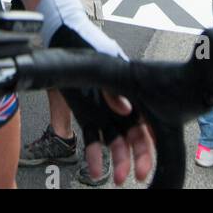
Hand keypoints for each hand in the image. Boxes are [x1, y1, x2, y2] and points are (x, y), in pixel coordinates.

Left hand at [39, 0, 153, 184]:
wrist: (60, 36)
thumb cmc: (88, 42)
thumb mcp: (103, 61)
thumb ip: (113, 88)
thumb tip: (125, 109)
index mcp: (130, 90)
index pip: (146, 119)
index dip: (150, 140)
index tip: (152, 157)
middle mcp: (119, 104)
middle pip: (133, 136)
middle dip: (137, 156)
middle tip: (136, 173)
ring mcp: (102, 111)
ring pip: (115, 142)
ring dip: (117, 160)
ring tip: (116, 176)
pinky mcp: (84, 115)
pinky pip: (91, 139)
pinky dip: (94, 156)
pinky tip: (95, 168)